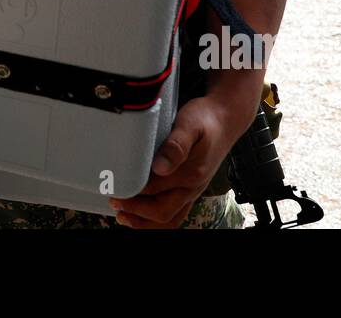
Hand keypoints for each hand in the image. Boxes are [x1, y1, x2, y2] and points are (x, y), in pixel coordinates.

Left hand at [109, 94, 252, 228]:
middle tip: (114, 202)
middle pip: (162, 211)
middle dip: (135, 211)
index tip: (114, 187)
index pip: (155, 190)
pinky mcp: (192, 189)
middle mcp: (193, 187)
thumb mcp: (190, 123)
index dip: (132, 192)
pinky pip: (175, 213)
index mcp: (190, 173)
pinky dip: (156, 219)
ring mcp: (193, 190)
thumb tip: (159, 167)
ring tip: (123, 216)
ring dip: (145, 222)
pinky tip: (141, 214)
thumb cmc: (204, 119)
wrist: (226, 119)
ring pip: (170, 218)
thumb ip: (176, 145)